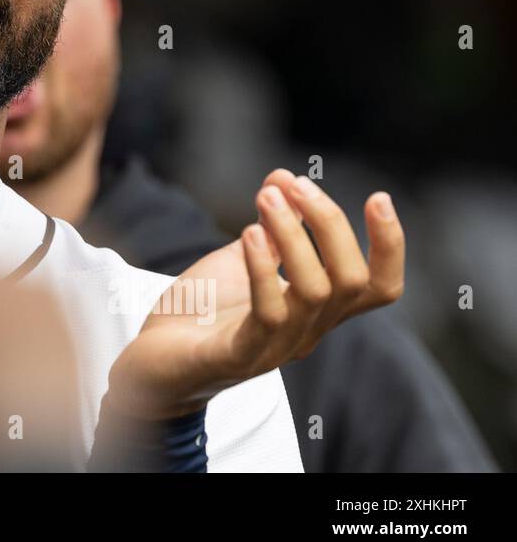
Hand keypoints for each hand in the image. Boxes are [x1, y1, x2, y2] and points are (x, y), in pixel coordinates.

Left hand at [107, 169, 404, 419]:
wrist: (151, 363)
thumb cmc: (201, 313)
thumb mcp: (241, 260)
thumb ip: (268, 226)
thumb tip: (283, 178)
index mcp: (315, 310)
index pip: (377, 286)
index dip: (390, 245)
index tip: (379, 197)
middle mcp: (306, 331)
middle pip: (352, 281)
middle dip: (329, 223)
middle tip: (293, 183)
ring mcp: (275, 348)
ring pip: (315, 293)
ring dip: (293, 235)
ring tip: (266, 197)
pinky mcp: (238, 357)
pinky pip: (267, 315)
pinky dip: (263, 268)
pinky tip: (249, 233)